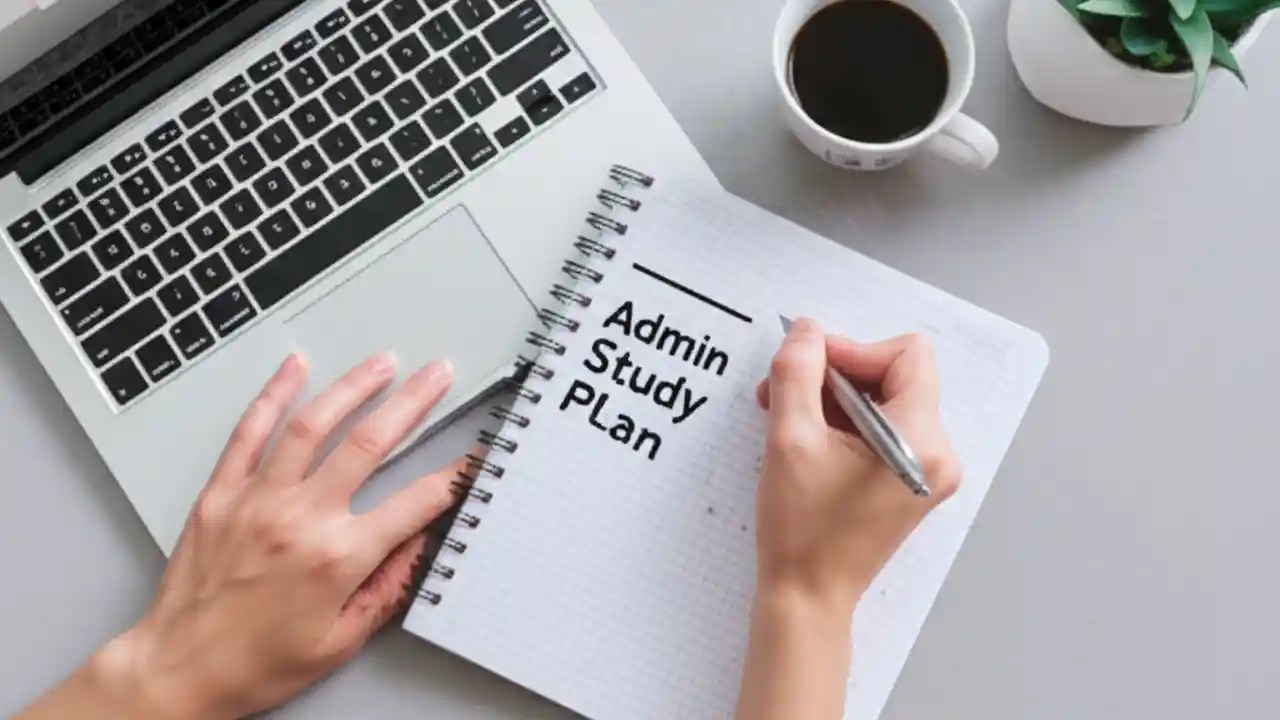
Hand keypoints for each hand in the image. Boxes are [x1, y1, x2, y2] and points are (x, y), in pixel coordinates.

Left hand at [93, 353, 465, 718]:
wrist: (178, 671)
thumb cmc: (256, 664)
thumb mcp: (342, 638)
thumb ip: (389, 585)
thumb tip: (424, 543)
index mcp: (338, 558)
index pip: (415, 502)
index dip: (454, 475)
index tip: (473, 458)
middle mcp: (301, 519)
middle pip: (370, 443)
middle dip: (414, 402)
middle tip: (437, 375)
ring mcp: (257, 500)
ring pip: (314, 425)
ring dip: (354, 386)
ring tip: (382, 363)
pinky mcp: (221, 494)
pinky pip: (249, 432)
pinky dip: (273, 395)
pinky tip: (294, 368)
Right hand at [754, 318, 961, 606]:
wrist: (807, 596)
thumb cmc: (802, 530)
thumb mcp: (789, 438)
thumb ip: (797, 373)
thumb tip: (806, 330)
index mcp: (920, 440)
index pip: (905, 354)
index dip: (851, 350)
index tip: (807, 368)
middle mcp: (937, 453)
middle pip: (895, 375)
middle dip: (836, 375)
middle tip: (784, 391)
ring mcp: (927, 469)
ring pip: (885, 400)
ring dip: (834, 399)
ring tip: (787, 418)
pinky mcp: (909, 481)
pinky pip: (882, 428)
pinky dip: (844, 423)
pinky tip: (807, 438)